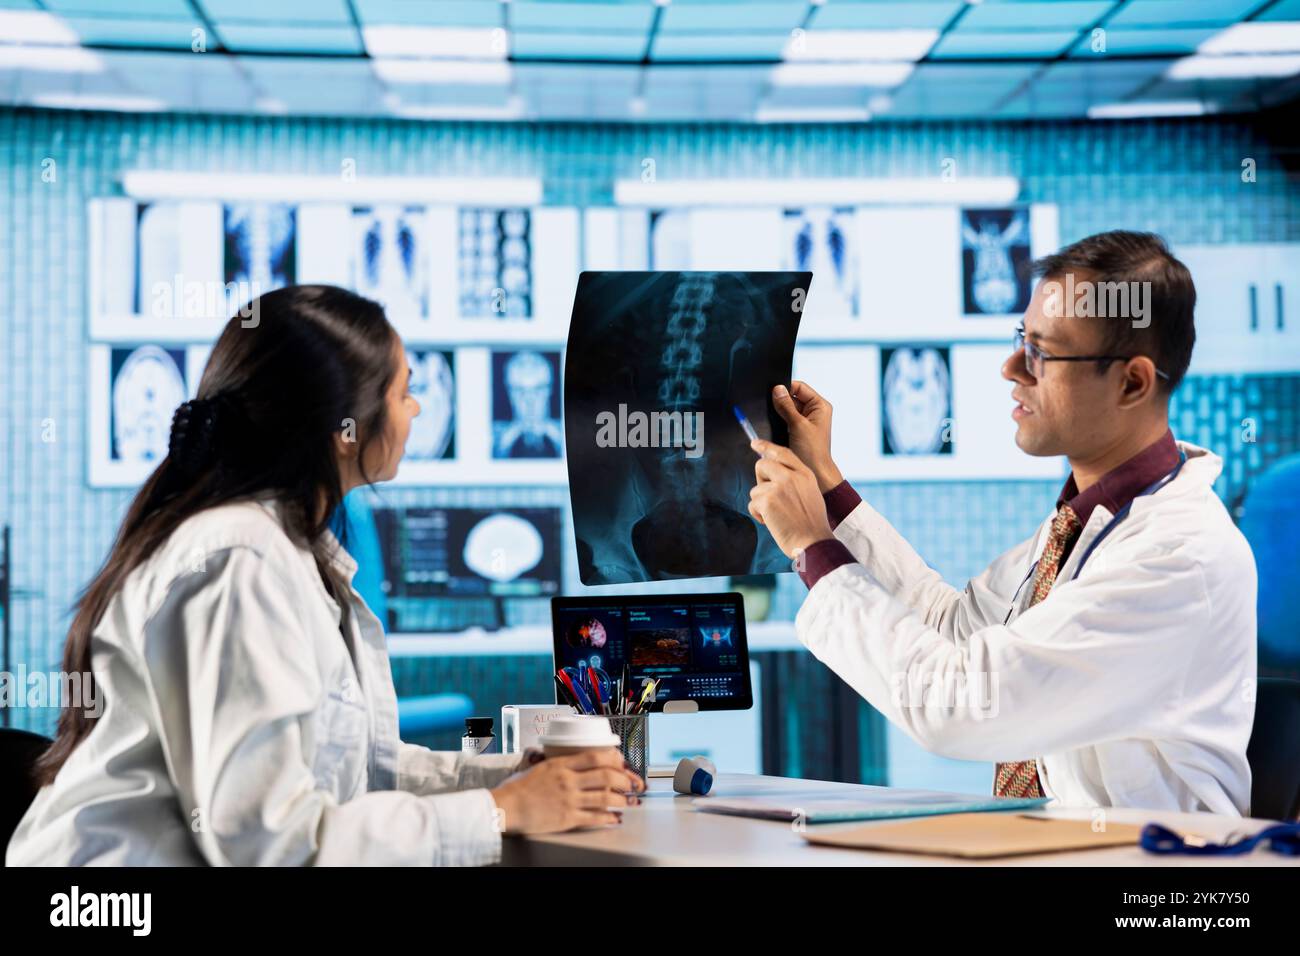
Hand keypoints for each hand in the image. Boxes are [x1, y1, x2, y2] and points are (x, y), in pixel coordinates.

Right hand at [489, 749, 644, 834]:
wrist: (506, 807)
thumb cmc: (518, 788)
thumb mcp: (540, 766)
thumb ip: (559, 764)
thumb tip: (572, 760)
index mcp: (561, 764)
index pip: (596, 756)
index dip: (615, 759)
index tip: (623, 763)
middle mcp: (568, 780)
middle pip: (606, 776)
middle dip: (626, 780)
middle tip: (634, 784)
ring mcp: (569, 799)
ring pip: (605, 797)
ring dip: (622, 800)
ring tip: (629, 802)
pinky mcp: (567, 818)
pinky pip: (594, 817)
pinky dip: (609, 818)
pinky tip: (615, 818)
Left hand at [747, 438, 834, 559]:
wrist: (813, 541)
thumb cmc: (811, 524)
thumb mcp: (811, 494)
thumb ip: (795, 481)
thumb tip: (773, 477)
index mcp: (805, 474)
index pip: (782, 453)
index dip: (766, 447)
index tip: (755, 443)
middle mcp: (792, 477)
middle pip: (762, 465)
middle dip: (760, 480)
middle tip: (768, 497)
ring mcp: (779, 487)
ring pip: (756, 489)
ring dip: (761, 504)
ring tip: (777, 516)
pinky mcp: (767, 500)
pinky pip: (752, 504)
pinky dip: (758, 515)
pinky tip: (772, 523)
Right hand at [771, 381, 842, 493]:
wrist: (815, 472)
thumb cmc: (812, 451)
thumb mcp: (798, 425)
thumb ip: (786, 406)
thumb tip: (777, 389)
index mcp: (820, 405)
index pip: (800, 386)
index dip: (786, 387)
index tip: (772, 392)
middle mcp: (813, 410)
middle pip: (791, 396)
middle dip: (781, 402)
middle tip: (774, 410)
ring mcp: (805, 420)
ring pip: (786, 408)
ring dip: (779, 413)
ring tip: (779, 422)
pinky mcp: (796, 429)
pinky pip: (784, 419)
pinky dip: (779, 421)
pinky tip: (778, 427)